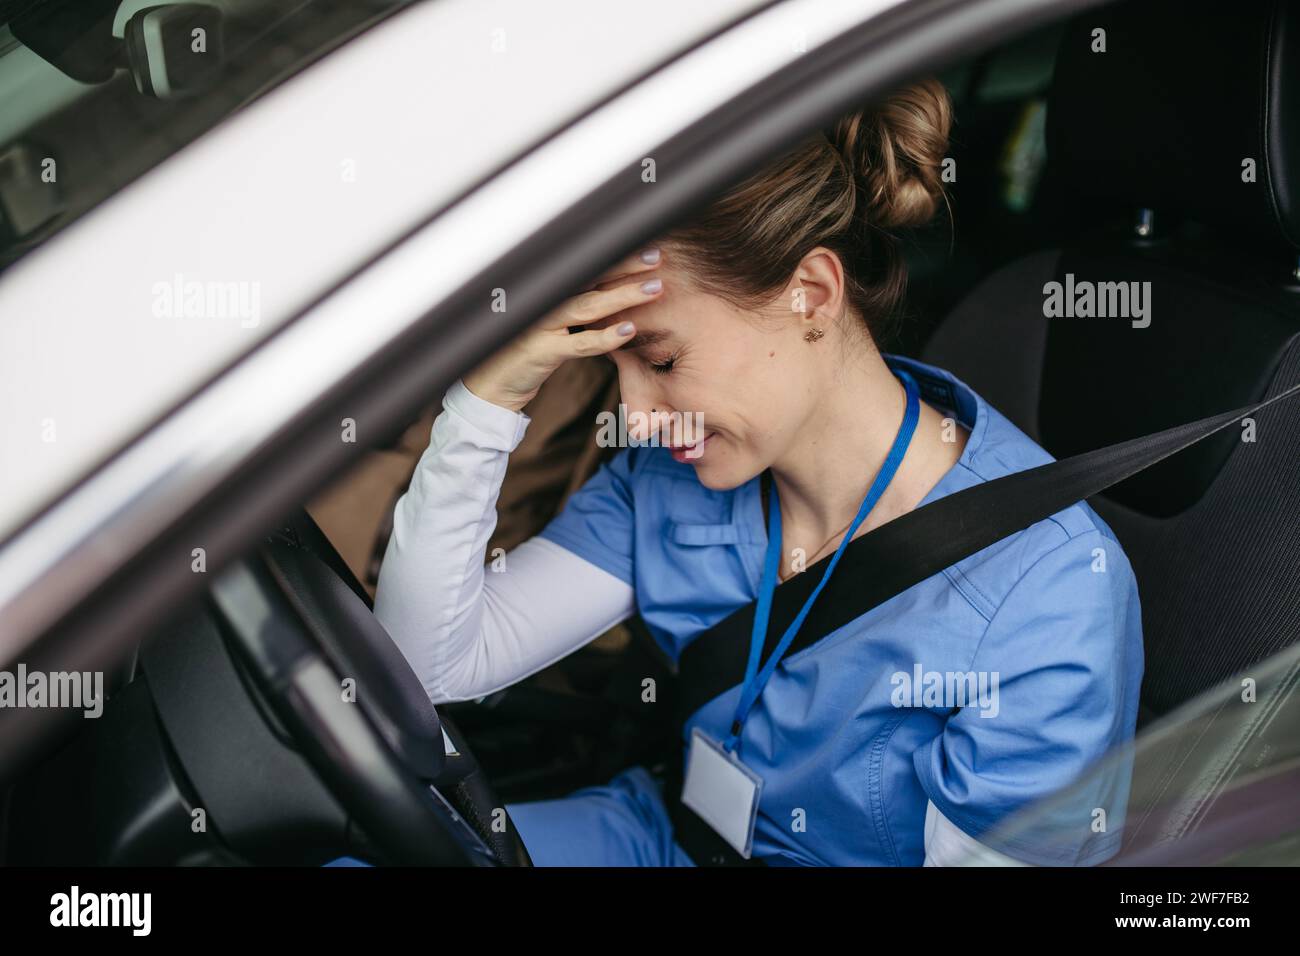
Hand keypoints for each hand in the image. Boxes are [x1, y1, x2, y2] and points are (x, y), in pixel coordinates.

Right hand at [462, 248, 663, 412]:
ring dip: (624, 295)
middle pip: (589, 277)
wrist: (491, 385)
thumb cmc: (527, 351)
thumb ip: (577, 307)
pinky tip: (629, 330)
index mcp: (546, 290)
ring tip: (654, 288)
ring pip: (589, 305)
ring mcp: (540, 324)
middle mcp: (542, 300)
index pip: (584, 266)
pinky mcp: (541, 352)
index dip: (614, 256)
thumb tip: (615, 290)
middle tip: (656, 257)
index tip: (643, 245)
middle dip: (624, 266)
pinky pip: (580, 343)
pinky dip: (606, 337)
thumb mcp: (551, 323)